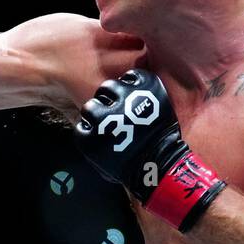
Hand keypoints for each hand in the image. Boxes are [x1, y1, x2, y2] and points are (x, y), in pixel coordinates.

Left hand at [74, 68, 225, 231]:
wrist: (159, 166)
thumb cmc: (162, 139)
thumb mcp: (160, 107)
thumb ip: (143, 93)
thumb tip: (128, 83)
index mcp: (147, 87)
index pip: (130, 77)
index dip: (128, 89)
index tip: (131, 101)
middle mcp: (125, 97)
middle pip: (106, 88)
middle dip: (108, 100)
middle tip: (114, 116)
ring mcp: (106, 117)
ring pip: (90, 107)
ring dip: (94, 115)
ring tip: (103, 128)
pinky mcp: (92, 136)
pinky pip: (81, 129)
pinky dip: (87, 134)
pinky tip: (98, 142)